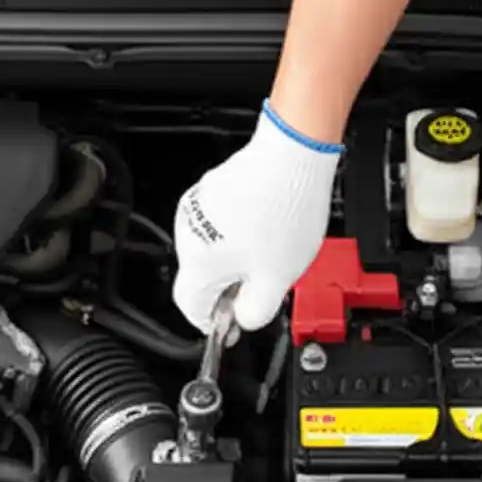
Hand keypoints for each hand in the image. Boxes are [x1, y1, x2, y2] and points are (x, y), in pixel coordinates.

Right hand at [173, 100, 342, 334]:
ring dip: (237, 260)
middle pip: (202, 278)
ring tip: (271, 251)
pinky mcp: (213, 189)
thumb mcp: (277, 281)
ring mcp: (199, 207)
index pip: (190, 309)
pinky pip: (221, 224)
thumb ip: (255, 312)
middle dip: (231, 287)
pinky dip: (241, 234)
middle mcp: (189, 233)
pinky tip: (268, 228)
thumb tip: (244, 320)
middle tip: (263, 285)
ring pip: (213, 250)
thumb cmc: (284, 212)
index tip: (230, 326)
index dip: (212, 324)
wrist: (293, 156)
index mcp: (198, 262)